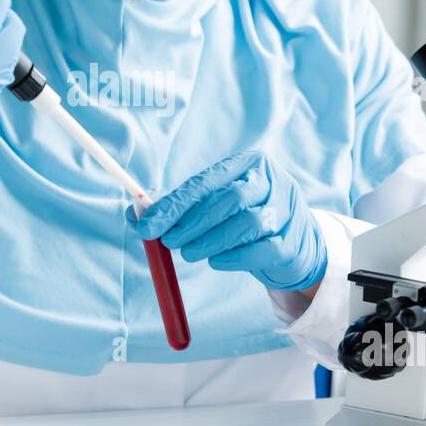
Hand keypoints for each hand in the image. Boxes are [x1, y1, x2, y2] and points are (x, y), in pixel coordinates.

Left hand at [126, 150, 326, 293]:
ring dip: (211, 242)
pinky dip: (234, 258)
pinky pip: (262, 250)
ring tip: (190, 253)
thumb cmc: (243, 216)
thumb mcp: (213, 203)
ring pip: (248, 224)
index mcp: (248, 163)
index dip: (174, 204)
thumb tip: (133, 215)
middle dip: (193, 223)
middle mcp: (272, 181)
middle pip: (230, 199)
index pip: (206, 181)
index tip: (147, 225)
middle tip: (169, 241)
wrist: (292, 240)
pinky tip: (217, 262)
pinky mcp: (291, 242)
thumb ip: (177, 206)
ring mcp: (286, 211)